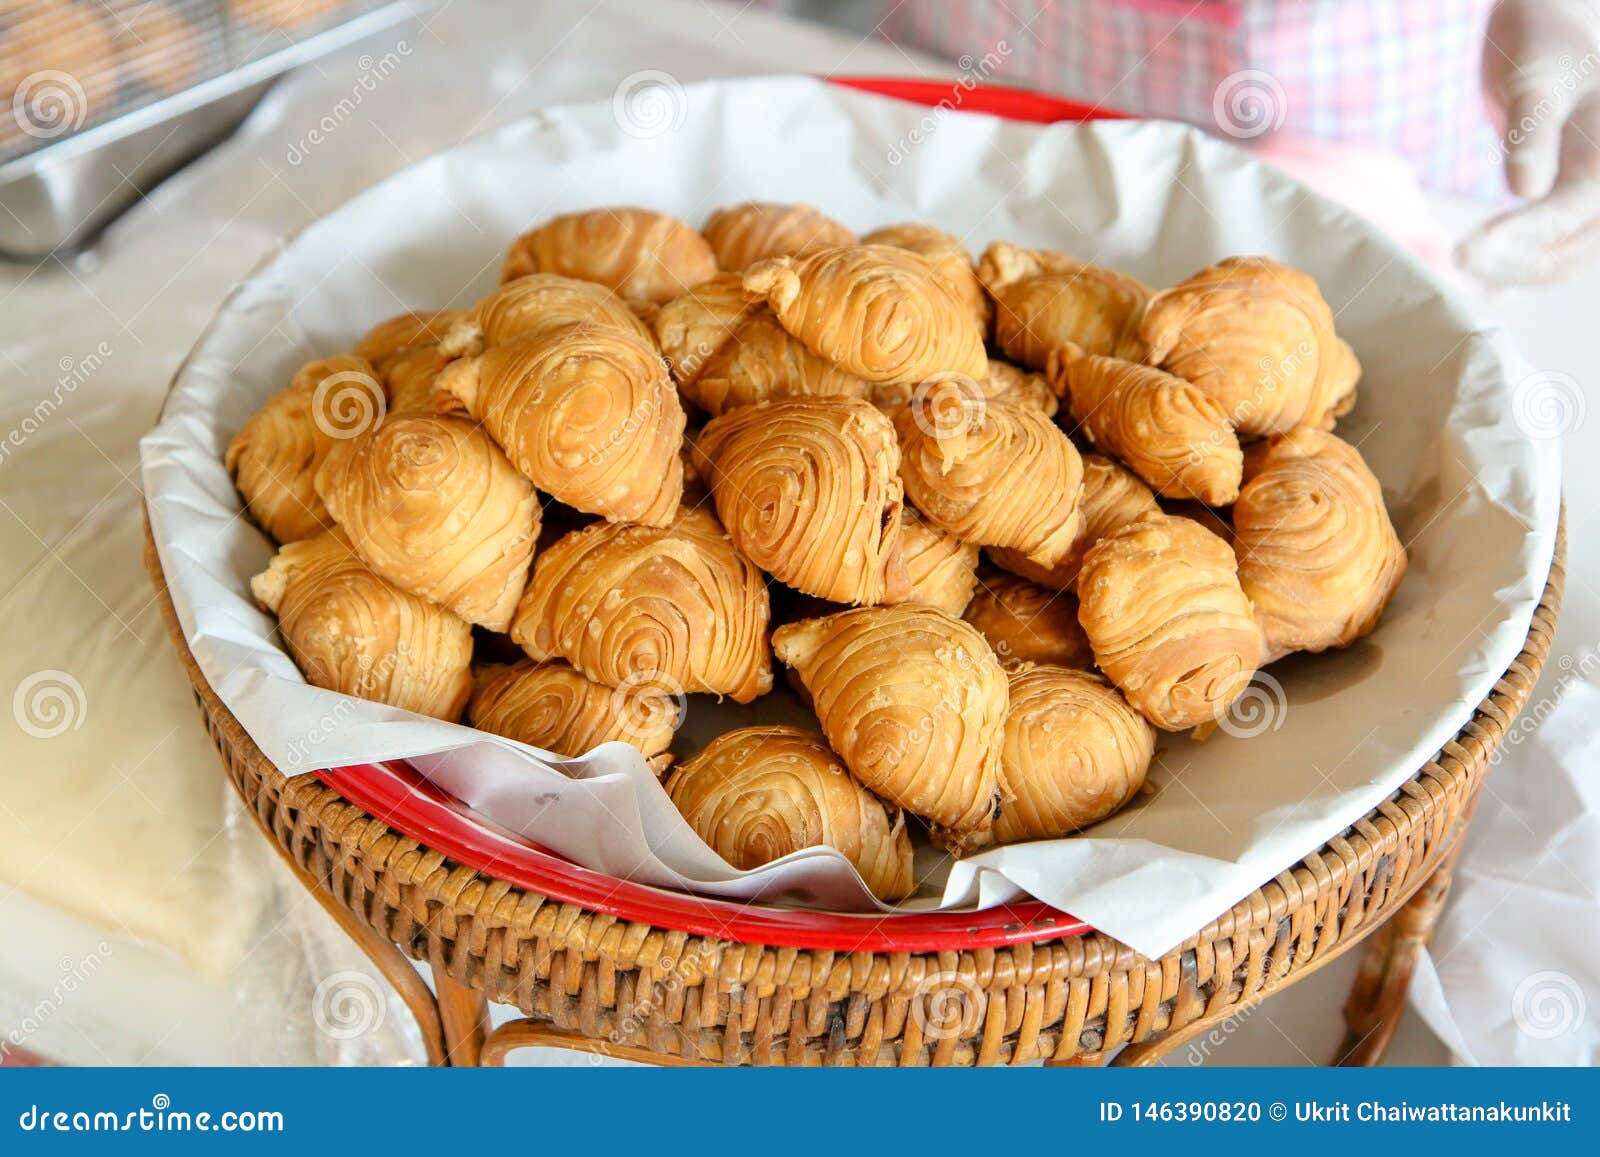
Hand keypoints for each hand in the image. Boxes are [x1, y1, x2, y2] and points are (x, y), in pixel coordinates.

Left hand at [1457, 0, 1599, 284]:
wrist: (1551, 53)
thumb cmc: (1543, 55)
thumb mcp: (1535, 83)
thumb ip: (1532, 133)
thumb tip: (1526, 190)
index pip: (1568, 211)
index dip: (1517, 237)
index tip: (1463, 252)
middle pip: (1566, 252)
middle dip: (1508, 265)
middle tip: (1451, 262)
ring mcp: (1596, 208)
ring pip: (1558, 265)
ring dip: (1508, 277)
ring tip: (1458, 276)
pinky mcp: (1572, 217)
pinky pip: (1551, 259)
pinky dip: (1514, 276)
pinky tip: (1479, 286)